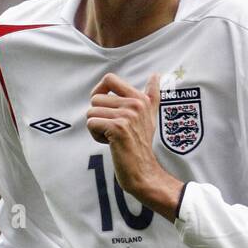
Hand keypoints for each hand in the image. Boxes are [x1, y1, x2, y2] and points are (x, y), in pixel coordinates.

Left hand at [87, 72, 182, 220]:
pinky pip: (91, 123)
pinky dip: (95, 136)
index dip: (98, 91)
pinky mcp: (118, 128)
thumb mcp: (150, 116)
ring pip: (91, 112)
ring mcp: (128, 115)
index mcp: (140, 98)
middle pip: (96, 99)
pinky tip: (110, 143)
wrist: (144, 172)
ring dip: (97, 128)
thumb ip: (152, 95)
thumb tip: (156, 75)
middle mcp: (135, 103)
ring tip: (112, 137)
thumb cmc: (141, 145)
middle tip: (113, 130)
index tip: (103, 107)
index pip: (109, 79)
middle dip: (99, 116)